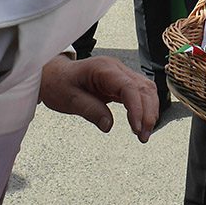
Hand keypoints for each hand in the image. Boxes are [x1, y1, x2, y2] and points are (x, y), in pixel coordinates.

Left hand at [37, 55, 158, 142]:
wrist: (55, 75)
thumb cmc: (59, 84)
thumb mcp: (69, 99)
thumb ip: (90, 110)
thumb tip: (108, 126)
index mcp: (103, 69)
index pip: (129, 87)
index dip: (137, 108)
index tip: (137, 128)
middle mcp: (116, 68)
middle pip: (143, 88)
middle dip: (148, 113)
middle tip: (143, 137)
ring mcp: (121, 73)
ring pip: (147, 89)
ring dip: (150, 111)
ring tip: (144, 133)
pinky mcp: (122, 82)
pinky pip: (140, 92)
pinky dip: (145, 107)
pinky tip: (141, 122)